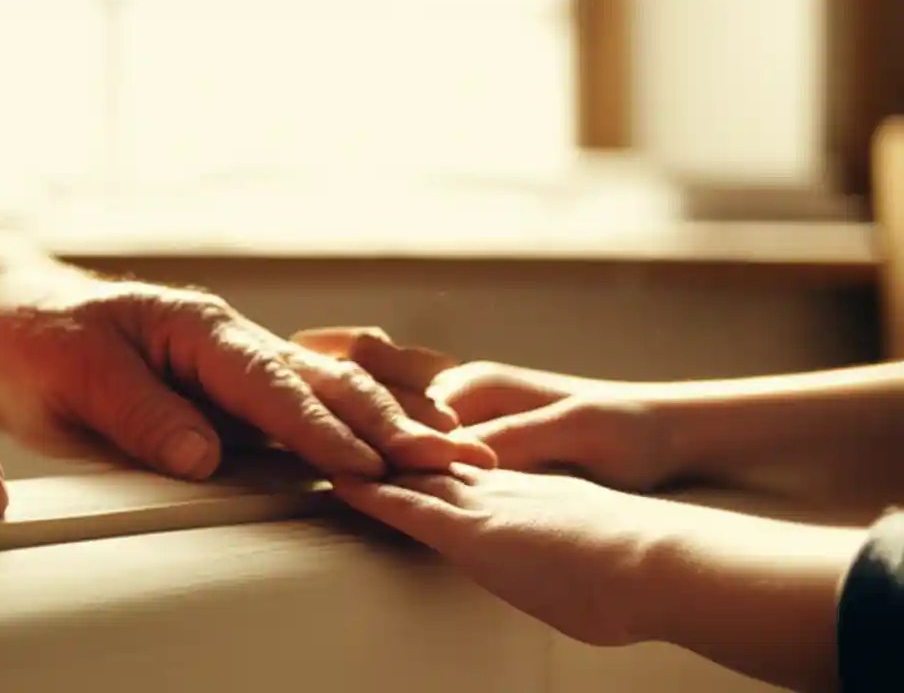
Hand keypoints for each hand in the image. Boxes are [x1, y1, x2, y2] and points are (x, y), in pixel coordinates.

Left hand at [0, 228, 495, 478]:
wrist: (13, 318)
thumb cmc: (39, 335)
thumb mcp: (73, 372)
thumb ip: (139, 410)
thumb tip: (205, 456)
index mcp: (199, 328)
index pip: (271, 384)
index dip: (321, 428)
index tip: (370, 465)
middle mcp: (232, 346)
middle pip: (325, 385)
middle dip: (391, 423)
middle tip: (458, 457)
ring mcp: (238, 373)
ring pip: (329, 397)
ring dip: (390, 427)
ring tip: (452, 456)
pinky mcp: (233, 401)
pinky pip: (303, 416)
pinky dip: (356, 434)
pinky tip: (396, 452)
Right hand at [287, 335, 678, 490]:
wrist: (667, 429)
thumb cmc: (624, 429)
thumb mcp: (573, 432)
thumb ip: (512, 437)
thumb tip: (453, 447)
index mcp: (477, 386)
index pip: (393, 384)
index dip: (340, 381)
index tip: (289, 375)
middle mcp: (464, 387)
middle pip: (379, 373)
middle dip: (326, 363)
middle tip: (272, 355)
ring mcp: (470, 403)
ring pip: (393, 388)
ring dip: (347, 384)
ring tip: (294, 372)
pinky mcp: (481, 425)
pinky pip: (416, 414)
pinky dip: (379, 408)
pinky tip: (358, 422)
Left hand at [334, 464, 861, 690]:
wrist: (659, 565)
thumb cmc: (643, 572)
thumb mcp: (592, 548)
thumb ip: (564, 548)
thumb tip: (565, 568)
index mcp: (526, 490)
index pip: (461, 469)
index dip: (425, 455)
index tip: (396, 442)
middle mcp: (497, 488)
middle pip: (428, 457)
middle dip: (385, 439)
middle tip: (345, 414)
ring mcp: (484, 506)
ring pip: (412, 473)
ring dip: (369, 455)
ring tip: (326, 436)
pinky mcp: (473, 531)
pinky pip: (410, 507)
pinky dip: (373, 494)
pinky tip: (339, 480)